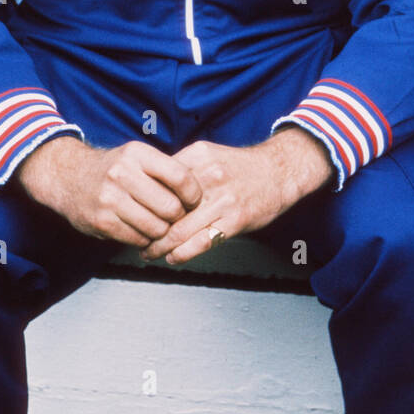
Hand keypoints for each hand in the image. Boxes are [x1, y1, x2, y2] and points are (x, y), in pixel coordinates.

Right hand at [15, 133, 202, 246]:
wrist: (68, 177)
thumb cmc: (113, 169)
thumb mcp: (137, 157)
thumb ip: (164, 170)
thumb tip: (200, 193)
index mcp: (138, 154)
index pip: (180, 177)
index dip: (194, 193)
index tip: (194, 201)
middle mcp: (123, 174)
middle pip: (170, 207)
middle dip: (178, 217)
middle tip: (176, 217)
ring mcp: (110, 199)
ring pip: (156, 227)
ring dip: (162, 231)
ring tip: (159, 225)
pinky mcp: (101, 221)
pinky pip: (137, 239)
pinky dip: (145, 240)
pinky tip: (141, 231)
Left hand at [141, 128, 334, 265]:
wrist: (280, 171)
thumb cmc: (242, 167)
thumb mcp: (209, 155)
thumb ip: (183, 169)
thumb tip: (151, 187)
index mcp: (198, 158)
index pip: (157, 182)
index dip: (142, 201)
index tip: (133, 215)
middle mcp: (208, 177)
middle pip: (165, 210)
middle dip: (147, 230)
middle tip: (136, 241)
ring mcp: (222, 199)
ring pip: (179, 230)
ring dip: (159, 247)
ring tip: (149, 254)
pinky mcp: (235, 220)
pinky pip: (201, 242)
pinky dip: (182, 254)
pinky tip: (173, 258)